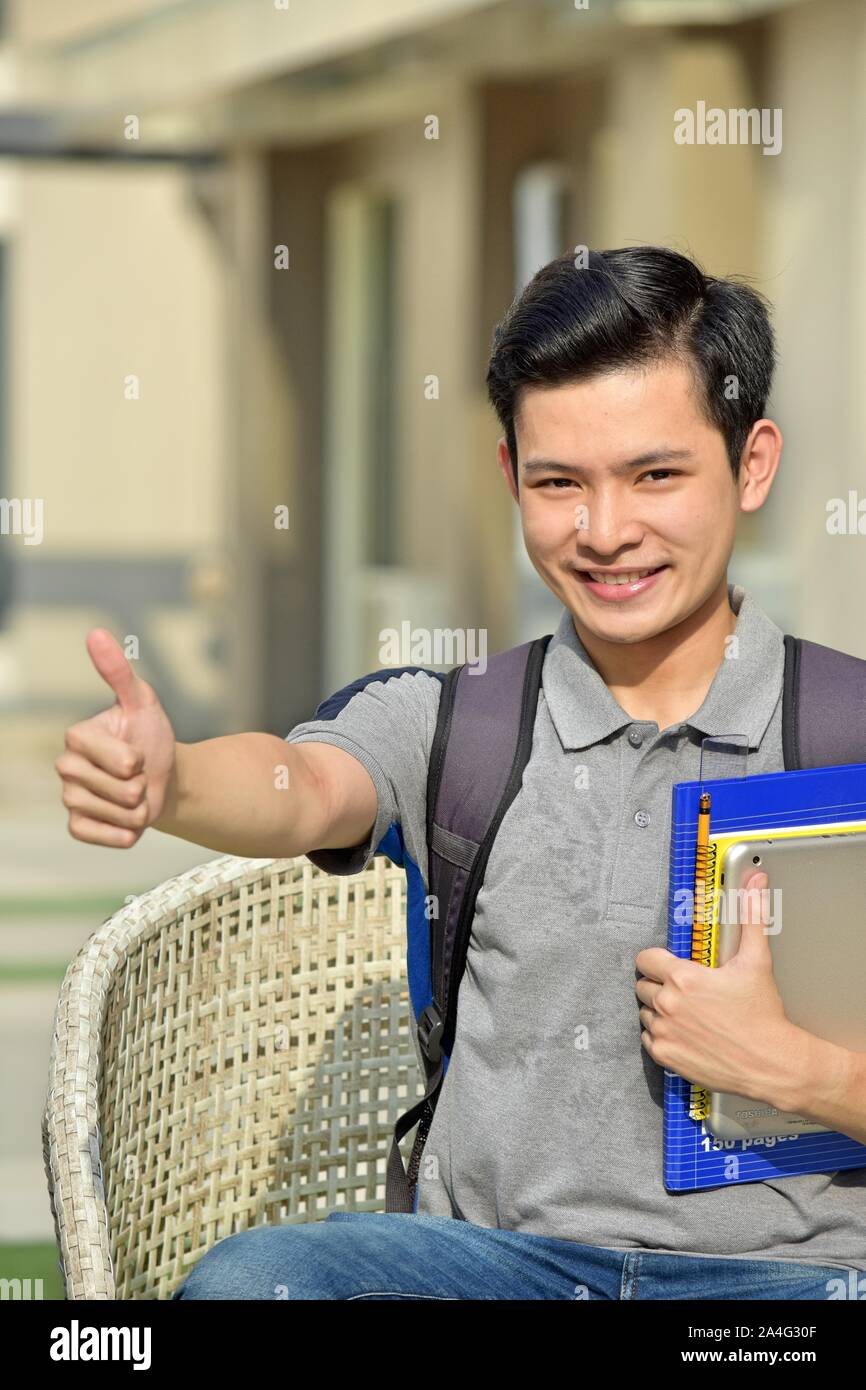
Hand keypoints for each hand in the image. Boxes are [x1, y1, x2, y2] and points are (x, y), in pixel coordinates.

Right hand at [55, 628, 176, 847]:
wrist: (163, 778)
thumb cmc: (150, 737)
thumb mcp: (142, 702)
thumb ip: (118, 671)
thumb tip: (95, 633)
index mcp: (77, 736)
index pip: (117, 760)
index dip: (137, 761)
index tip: (138, 753)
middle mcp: (66, 766)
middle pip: (118, 789)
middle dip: (141, 786)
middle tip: (138, 776)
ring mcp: (69, 798)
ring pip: (116, 813)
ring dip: (138, 810)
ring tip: (136, 795)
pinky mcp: (77, 826)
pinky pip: (102, 836)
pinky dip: (125, 833)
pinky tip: (128, 820)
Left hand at [634, 870, 807, 1105]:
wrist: (771, 1063)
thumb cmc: (763, 1014)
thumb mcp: (756, 960)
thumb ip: (751, 916)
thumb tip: (755, 883)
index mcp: (682, 978)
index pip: (645, 959)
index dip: (658, 960)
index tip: (672, 966)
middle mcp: (667, 1004)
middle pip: (643, 985)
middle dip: (660, 985)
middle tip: (687, 991)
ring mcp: (664, 1032)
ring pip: (645, 1012)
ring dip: (660, 1011)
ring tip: (689, 1013)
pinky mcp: (666, 1056)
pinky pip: (649, 1039)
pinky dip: (662, 1036)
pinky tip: (686, 1033)